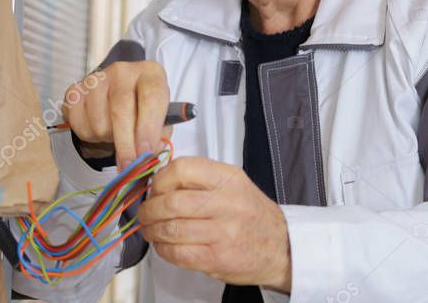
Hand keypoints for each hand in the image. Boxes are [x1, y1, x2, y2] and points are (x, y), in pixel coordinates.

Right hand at [61, 60, 170, 169]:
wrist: (118, 96)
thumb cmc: (143, 109)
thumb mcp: (160, 120)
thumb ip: (158, 138)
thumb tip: (148, 159)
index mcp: (150, 73)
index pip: (151, 98)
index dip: (148, 128)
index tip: (145, 153)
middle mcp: (122, 71)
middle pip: (121, 111)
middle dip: (125, 145)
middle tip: (129, 166)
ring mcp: (96, 79)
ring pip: (100, 123)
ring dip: (108, 139)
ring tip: (115, 133)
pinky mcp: (75, 91)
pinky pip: (80, 126)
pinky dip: (90, 136)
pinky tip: (100, 126)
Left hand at [138, 157, 291, 291]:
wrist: (282, 247)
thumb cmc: (253, 216)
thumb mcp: (234, 184)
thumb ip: (201, 179)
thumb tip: (160, 180)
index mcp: (228, 178)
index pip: (182, 169)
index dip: (159, 179)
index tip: (154, 188)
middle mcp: (227, 202)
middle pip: (171, 201)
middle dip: (149, 209)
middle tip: (145, 212)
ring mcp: (222, 232)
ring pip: (170, 228)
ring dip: (152, 230)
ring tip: (151, 229)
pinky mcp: (216, 258)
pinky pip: (177, 252)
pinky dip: (162, 249)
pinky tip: (163, 245)